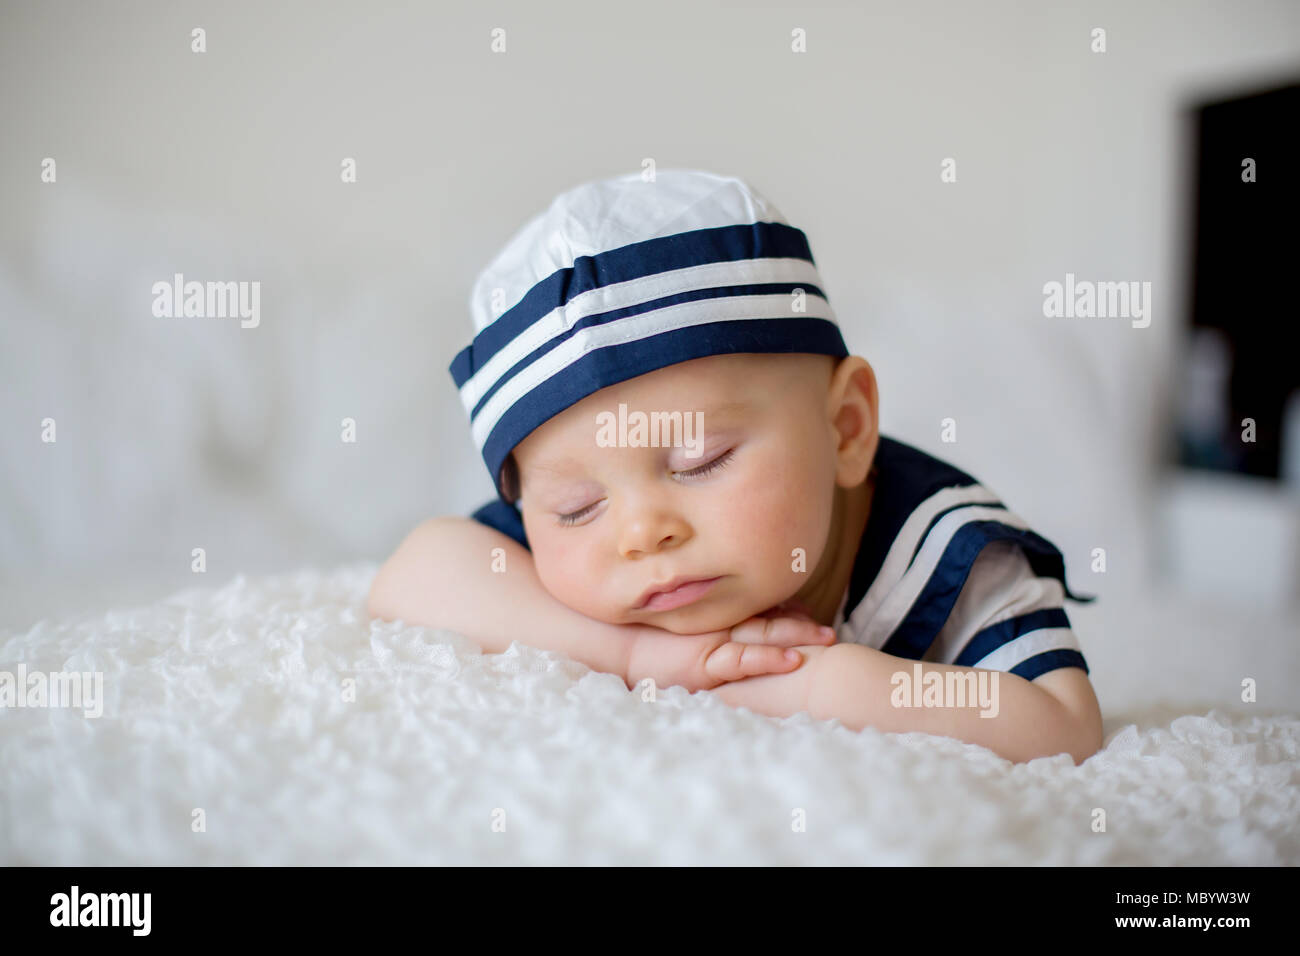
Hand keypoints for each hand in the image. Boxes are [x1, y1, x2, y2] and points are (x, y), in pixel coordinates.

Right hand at [624, 603, 836, 693]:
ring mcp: (715, 640)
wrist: (614, 646)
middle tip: (831, 631)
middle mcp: (721, 623)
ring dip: (797, 636)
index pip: (760, 609)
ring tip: (826, 639)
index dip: (788, 611)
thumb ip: (706, 621)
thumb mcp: (682, 630)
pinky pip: (744, 660)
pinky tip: (794, 660)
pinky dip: (770, 659)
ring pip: (765, 634)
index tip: (810, 613)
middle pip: (770, 618)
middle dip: (802, 624)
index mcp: (717, 616)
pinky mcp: (706, 663)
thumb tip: (740, 622)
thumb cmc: (645, 642)